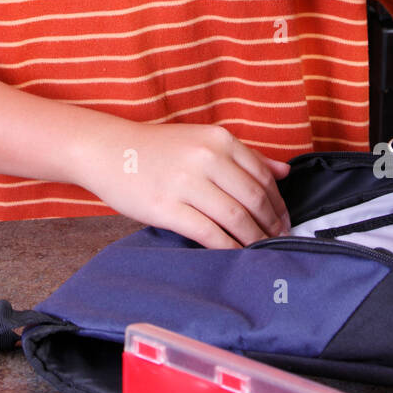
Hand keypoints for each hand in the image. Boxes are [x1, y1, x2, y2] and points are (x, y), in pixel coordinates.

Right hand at [80, 121, 290, 249]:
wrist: (108, 150)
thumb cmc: (158, 149)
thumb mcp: (203, 141)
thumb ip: (245, 156)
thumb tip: (284, 172)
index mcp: (219, 139)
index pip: (263, 176)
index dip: (278, 204)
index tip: (284, 221)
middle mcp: (206, 157)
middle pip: (254, 198)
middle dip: (271, 225)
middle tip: (279, 241)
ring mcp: (186, 182)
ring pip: (236, 218)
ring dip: (255, 239)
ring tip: (261, 250)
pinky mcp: (167, 207)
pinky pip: (209, 233)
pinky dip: (228, 247)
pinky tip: (235, 254)